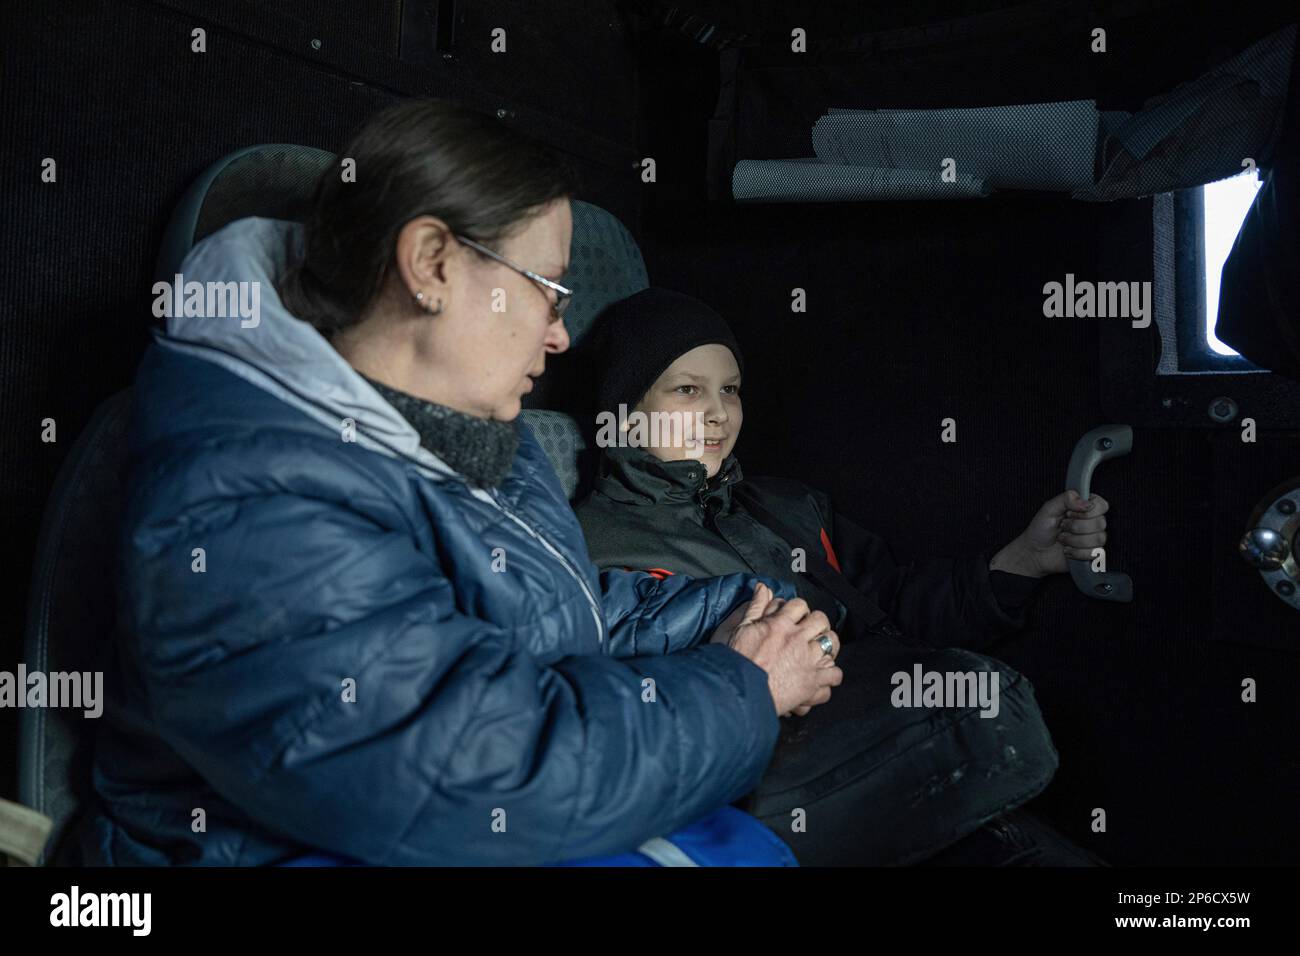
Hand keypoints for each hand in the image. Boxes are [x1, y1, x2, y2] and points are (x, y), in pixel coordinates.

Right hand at [711, 584, 842, 716]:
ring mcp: (808, 660)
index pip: (800, 605)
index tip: (798, 617)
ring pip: (832, 643)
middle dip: (818, 624)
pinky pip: (834, 674)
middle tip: (812, 632)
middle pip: (821, 620)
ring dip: (828, 646)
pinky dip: (831, 676)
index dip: (800, 609)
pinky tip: (823, 677)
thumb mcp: (742, 627)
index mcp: (780, 624)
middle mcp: (798, 639)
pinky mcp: (812, 681)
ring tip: (821, 651)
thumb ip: (756, 606)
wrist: (740, 689)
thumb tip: (762, 587)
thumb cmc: (737, 660)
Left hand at [989, 489, 1109, 577]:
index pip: (1101, 505)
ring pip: (1099, 539)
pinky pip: (1094, 554)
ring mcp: (1092, 539)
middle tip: (1062, 527)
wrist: (1035, 552)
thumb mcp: (1049, 509)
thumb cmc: (1040, 530)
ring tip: (1063, 539)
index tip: (1070, 513)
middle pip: (1100, 523)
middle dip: (1076, 527)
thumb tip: (1085, 502)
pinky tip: (1067, 550)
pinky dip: (1076, 552)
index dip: (1087, 511)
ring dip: (1075, 540)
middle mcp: (1091, 522)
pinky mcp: (1091, 554)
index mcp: (1083, 508)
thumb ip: (1066, 499)